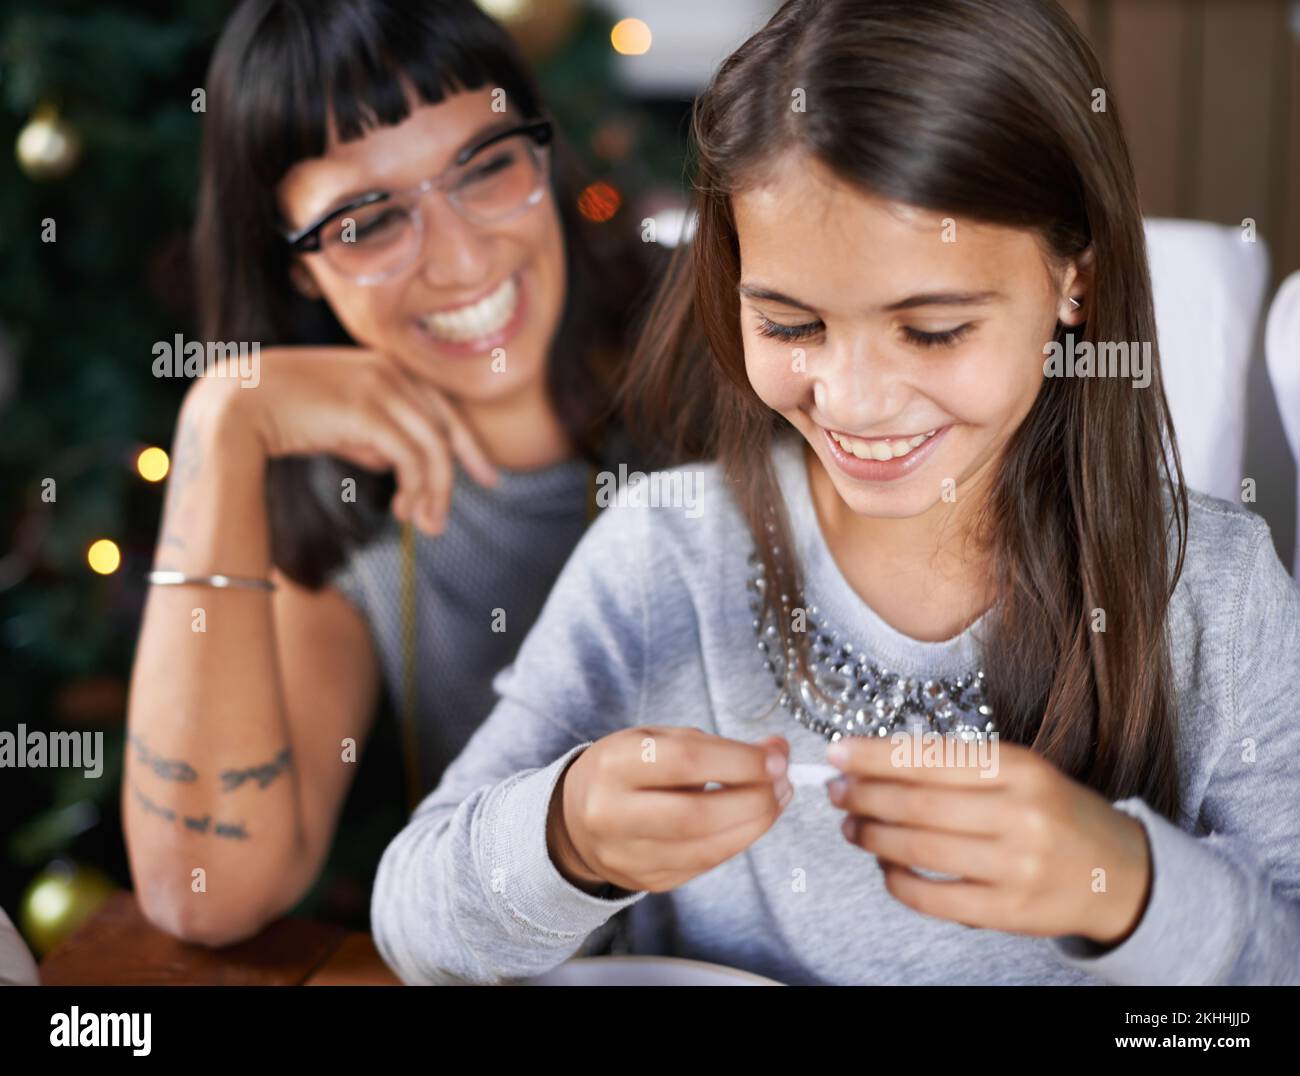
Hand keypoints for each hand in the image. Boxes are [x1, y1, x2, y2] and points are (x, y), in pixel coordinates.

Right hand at [189, 345, 497, 534]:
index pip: (443, 407)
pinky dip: (416, 489)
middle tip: (456, 510)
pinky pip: (411, 458)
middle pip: (446, 426)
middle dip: (461, 470)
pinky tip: (404, 511)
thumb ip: (370, 435)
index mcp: (387, 366)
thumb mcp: (338, 420)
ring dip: (435, 492)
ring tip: (428, 525)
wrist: (236, 402)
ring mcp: (382, 387)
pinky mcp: (369, 411)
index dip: (468, 442)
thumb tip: (394, 463)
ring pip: (433, 447)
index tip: (484, 474)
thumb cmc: (281, 412)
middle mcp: (391, 371)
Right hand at [549, 728, 792, 893]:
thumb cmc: (625, 770)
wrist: (576, 819)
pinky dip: (737, 841)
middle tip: (784, 782)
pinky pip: (704, 865)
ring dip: (755, 823)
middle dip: (754, 798)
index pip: (685, 761)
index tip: (776, 755)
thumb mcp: (655, 740)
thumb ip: (714, 745)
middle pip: (697, 814)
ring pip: (706, 848)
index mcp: (613, 764)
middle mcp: (612, 813)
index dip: (739, 760)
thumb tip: (775, 752)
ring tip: (777, 799)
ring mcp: (627, 855)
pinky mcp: (647, 881)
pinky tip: (751, 821)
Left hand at [826, 733, 1151, 945]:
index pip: (930, 758)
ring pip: (920, 849)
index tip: (837, 754)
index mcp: (1020, 768)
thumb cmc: (1054, 813)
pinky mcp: (1011, 912)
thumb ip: (957, 767)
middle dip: (865, 796)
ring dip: (873, 836)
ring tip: (852, 827)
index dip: (875, 757)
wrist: (1120, 873)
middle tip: (836, 793)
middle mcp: (1020, 814)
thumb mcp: (1020, 773)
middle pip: (918, 803)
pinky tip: (885, 867)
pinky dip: (898, 882)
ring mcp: (1017, 866)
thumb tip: (876, 764)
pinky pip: (935, 898)